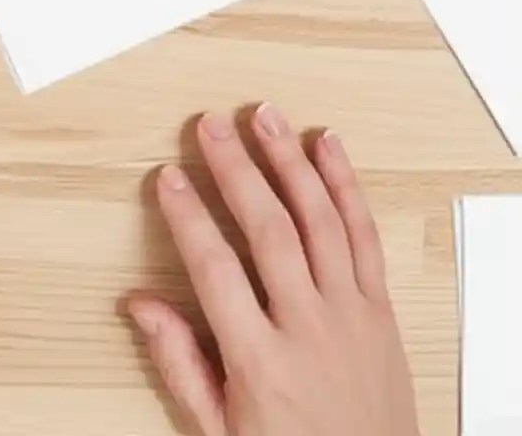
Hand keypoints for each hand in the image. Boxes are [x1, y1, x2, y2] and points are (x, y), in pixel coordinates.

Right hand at [129, 104, 420, 435]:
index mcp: (260, 362)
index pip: (215, 272)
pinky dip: (347, 186)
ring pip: (321, 220)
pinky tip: (328, 148)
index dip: (188, 218)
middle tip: (210, 126)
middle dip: (237, 170)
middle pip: (269, 230)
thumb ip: (181, 363)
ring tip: (264, 117)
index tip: (168, 179)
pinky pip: (365, 234)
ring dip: (290, 161)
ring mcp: (351, 314)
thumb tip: (141, 306)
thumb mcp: (220, 429)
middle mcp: (309, 329)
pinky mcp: (380, 308)